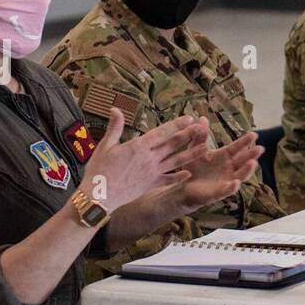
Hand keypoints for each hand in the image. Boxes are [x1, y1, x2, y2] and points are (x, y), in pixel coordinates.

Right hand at [79, 108, 210, 211]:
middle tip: (202, 128)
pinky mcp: (151, 184)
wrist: (99, 196)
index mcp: (138, 146)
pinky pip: (168, 179)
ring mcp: (152, 172)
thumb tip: (115, 109)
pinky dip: (179, 177)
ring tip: (205, 148)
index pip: (162, 132)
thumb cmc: (99, 170)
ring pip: (176, 161)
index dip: (177, 124)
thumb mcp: (105, 146)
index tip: (189, 118)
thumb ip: (115, 127)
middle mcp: (149, 159)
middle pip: (173, 145)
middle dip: (189, 135)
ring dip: (191, 154)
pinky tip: (188, 173)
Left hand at [150, 130, 262, 212]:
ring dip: (247, 170)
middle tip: (260, 148)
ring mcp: (226, 181)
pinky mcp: (218, 193)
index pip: (238, 148)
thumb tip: (203, 118)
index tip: (254, 134)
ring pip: (240, 176)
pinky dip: (231, 187)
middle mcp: (229, 169)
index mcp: (225, 157)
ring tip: (252, 163)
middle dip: (251, 155)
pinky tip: (235, 183)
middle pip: (243, 161)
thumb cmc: (193, 167)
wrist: (183, 185)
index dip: (245, 142)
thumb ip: (201, 136)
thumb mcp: (196, 149)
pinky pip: (226, 191)